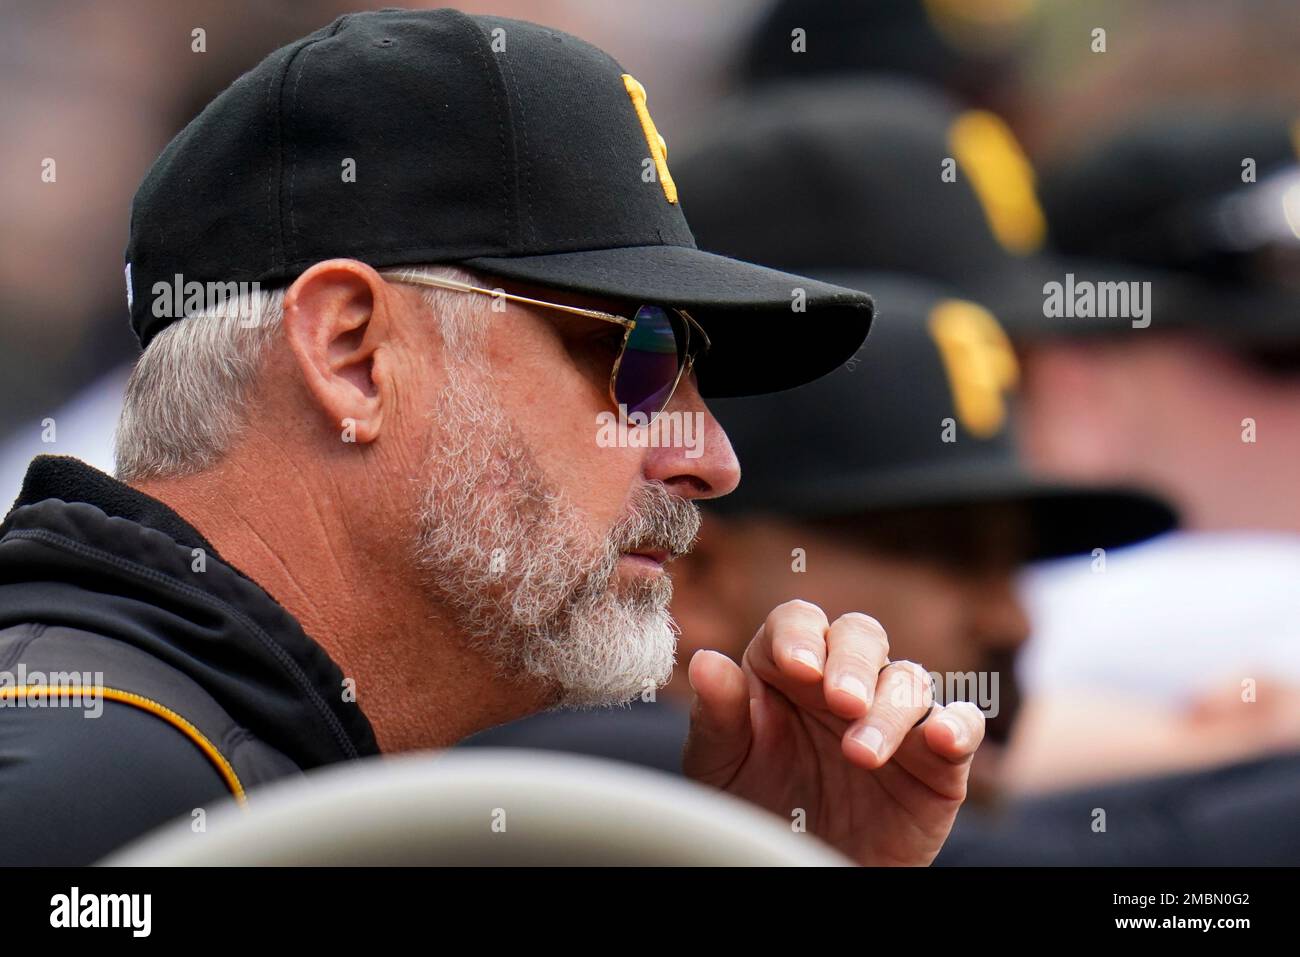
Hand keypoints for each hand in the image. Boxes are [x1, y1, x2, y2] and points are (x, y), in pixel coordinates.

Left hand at [683, 599, 983, 865]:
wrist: (796, 865)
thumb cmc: (754, 806)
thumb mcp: (721, 765)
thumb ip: (718, 715)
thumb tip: (705, 661)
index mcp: (788, 667)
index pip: (798, 621)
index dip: (798, 634)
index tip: (794, 665)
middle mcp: (843, 680)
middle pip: (860, 636)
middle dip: (852, 662)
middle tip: (839, 701)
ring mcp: (893, 716)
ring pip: (908, 680)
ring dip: (889, 709)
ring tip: (860, 755)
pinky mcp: (936, 760)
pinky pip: (962, 726)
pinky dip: (958, 725)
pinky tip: (941, 737)